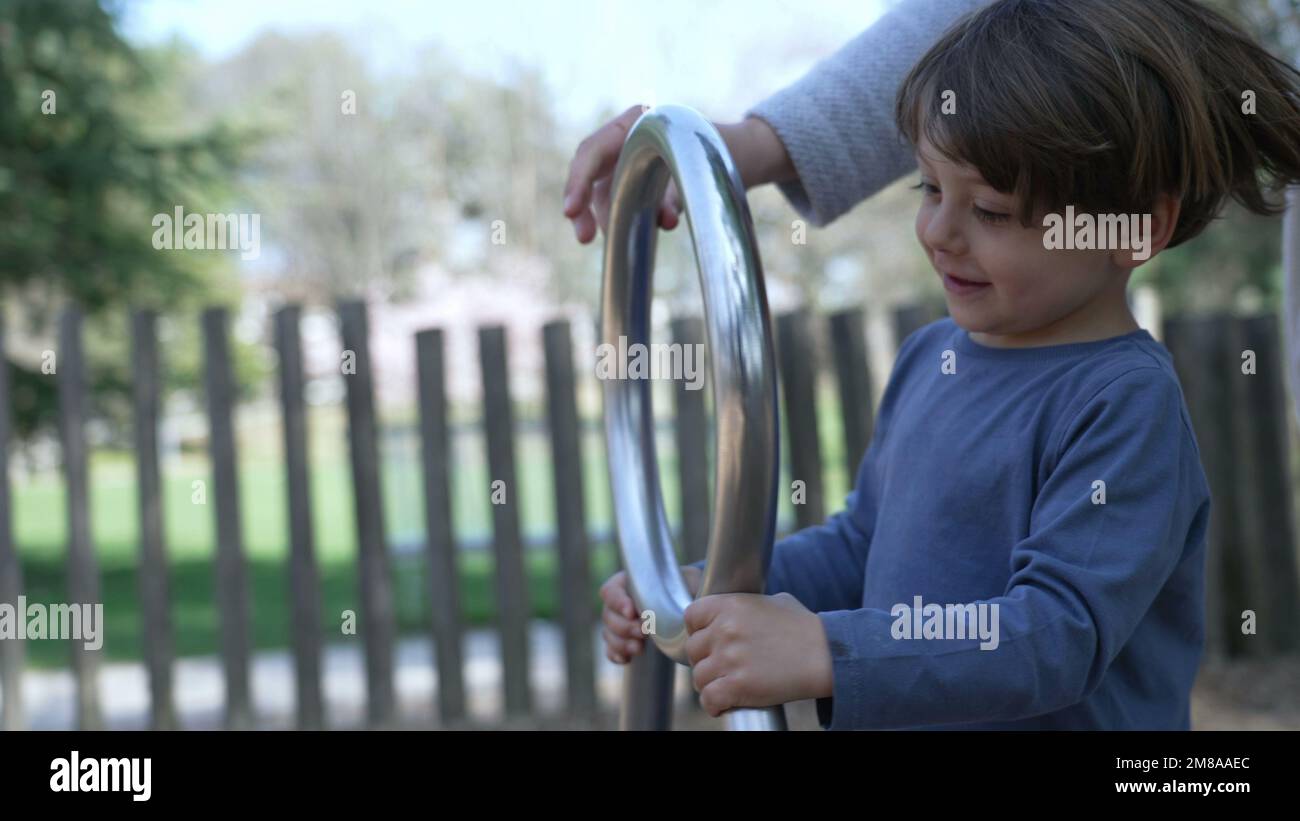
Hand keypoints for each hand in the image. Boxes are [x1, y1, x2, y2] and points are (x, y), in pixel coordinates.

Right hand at [562, 106, 794, 243]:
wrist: (737, 155)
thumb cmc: (718, 149)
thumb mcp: (700, 159)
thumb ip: (678, 186)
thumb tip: (661, 220)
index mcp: (635, 122)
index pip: (592, 151)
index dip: (578, 181)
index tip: (571, 211)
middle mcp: (624, 141)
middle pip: (590, 174)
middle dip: (584, 207)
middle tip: (584, 238)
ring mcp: (627, 163)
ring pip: (603, 194)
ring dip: (608, 220)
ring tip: (624, 241)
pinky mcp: (634, 185)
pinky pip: (621, 205)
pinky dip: (629, 221)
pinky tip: (661, 224)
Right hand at [600, 565, 702, 663]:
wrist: (685, 602)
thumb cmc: (684, 587)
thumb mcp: (686, 580)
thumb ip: (682, 585)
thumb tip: (687, 602)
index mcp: (628, 582)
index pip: (611, 590)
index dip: (618, 602)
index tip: (632, 612)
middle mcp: (618, 601)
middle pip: (608, 615)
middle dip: (624, 627)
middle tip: (644, 633)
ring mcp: (617, 622)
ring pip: (608, 633)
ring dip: (622, 643)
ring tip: (640, 649)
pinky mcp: (621, 640)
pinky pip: (610, 649)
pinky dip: (616, 655)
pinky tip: (627, 659)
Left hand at [683, 591, 833, 715]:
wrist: (826, 654)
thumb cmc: (805, 628)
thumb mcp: (774, 602)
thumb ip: (749, 605)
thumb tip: (738, 612)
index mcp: (730, 605)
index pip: (691, 616)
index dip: (697, 630)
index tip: (707, 640)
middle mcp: (724, 630)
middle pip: (692, 649)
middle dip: (704, 660)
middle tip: (720, 667)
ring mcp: (729, 658)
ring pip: (698, 677)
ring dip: (709, 683)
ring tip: (724, 686)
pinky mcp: (738, 686)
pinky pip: (709, 699)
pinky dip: (713, 705)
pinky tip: (724, 704)